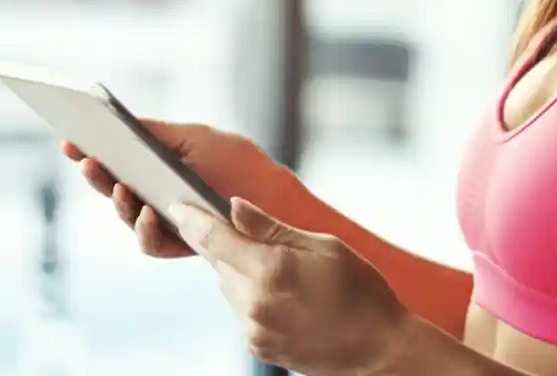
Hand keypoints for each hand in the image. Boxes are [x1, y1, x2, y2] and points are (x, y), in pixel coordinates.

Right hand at [62, 119, 293, 257]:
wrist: (272, 194)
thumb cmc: (236, 161)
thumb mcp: (194, 138)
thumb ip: (156, 133)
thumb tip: (117, 119)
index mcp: (152, 164)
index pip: (112, 157)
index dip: (88, 149)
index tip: (69, 137)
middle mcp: (151, 193)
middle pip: (112, 186)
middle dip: (95, 173)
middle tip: (84, 157)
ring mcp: (162, 220)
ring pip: (126, 215)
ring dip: (117, 201)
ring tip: (119, 185)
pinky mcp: (178, 242)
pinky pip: (151, 242)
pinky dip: (144, 229)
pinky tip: (146, 213)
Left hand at [168, 197, 410, 375]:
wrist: (378, 348)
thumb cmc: (361, 291)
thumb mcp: (324, 246)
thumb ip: (272, 228)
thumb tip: (233, 207)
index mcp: (272, 269)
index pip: (213, 239)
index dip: (191, 220)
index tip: (178, 207)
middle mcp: (255, 302)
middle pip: (220, 262)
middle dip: (232, 246)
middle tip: (268, 243)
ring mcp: (254, 328)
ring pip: (230, 287)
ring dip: (244, 273)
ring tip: (288, 275)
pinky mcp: (258, 346)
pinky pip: (243, 310)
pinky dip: (255, 297)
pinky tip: (290, 298)